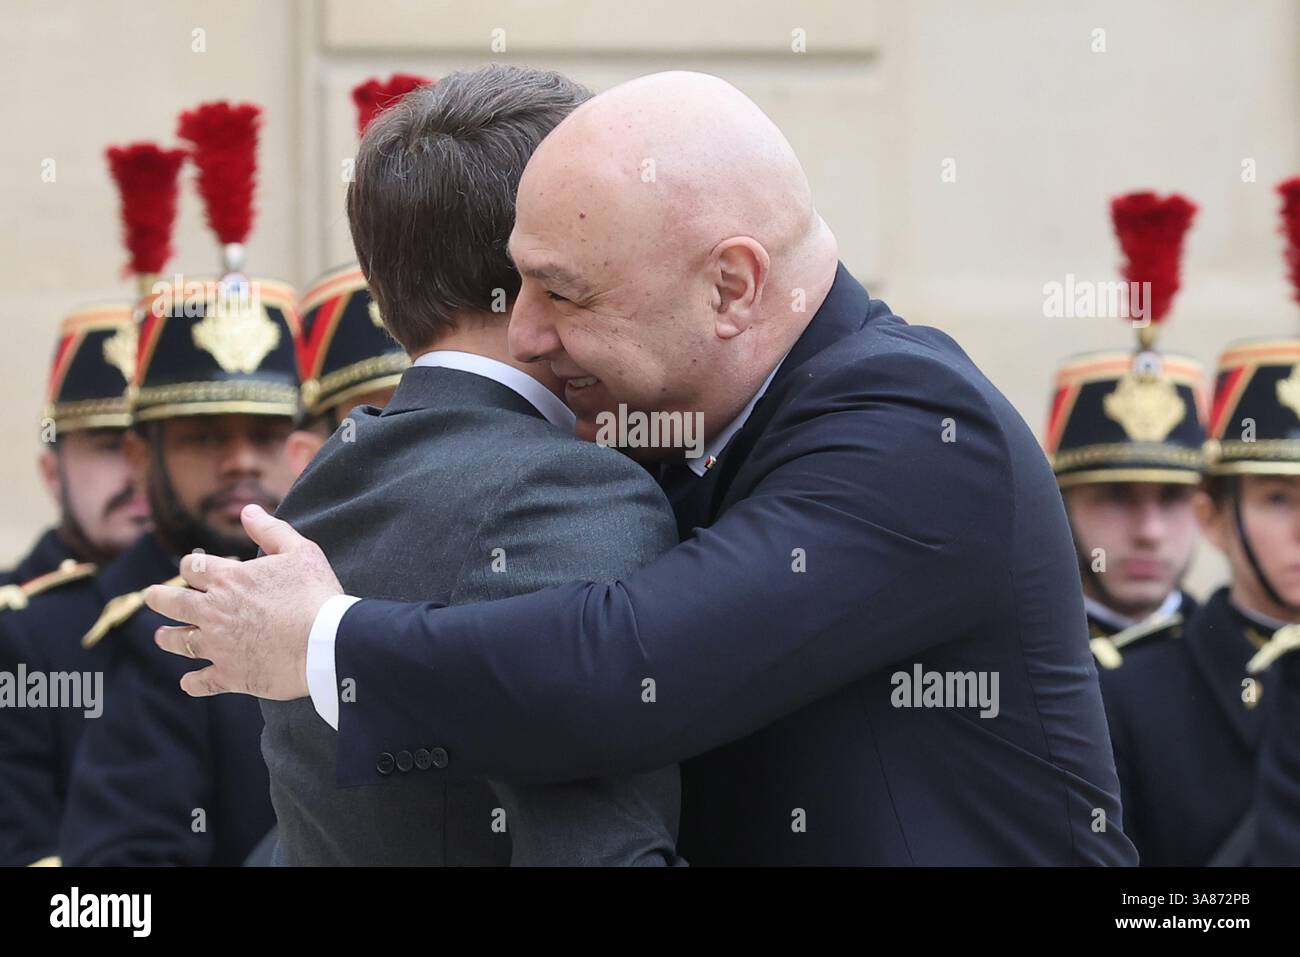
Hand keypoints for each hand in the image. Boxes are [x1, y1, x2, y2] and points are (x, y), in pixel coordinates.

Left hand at [143, 504, 342, 699]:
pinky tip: (189, 683)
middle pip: (173, 603)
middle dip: (159, 598)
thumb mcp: (300, 551)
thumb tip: (248, 510)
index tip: (190, 568)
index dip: (190, 566)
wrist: (324, 643)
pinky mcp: (229, 675)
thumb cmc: (315, 594)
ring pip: (180, 642)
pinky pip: (201, 682)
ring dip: (168, 637)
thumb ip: (270, 530)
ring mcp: (218, 646)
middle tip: (151, 597)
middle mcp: (213, 612)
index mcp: (228, 579)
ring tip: (162, 637)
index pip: (193, 567)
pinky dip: (193, 683)